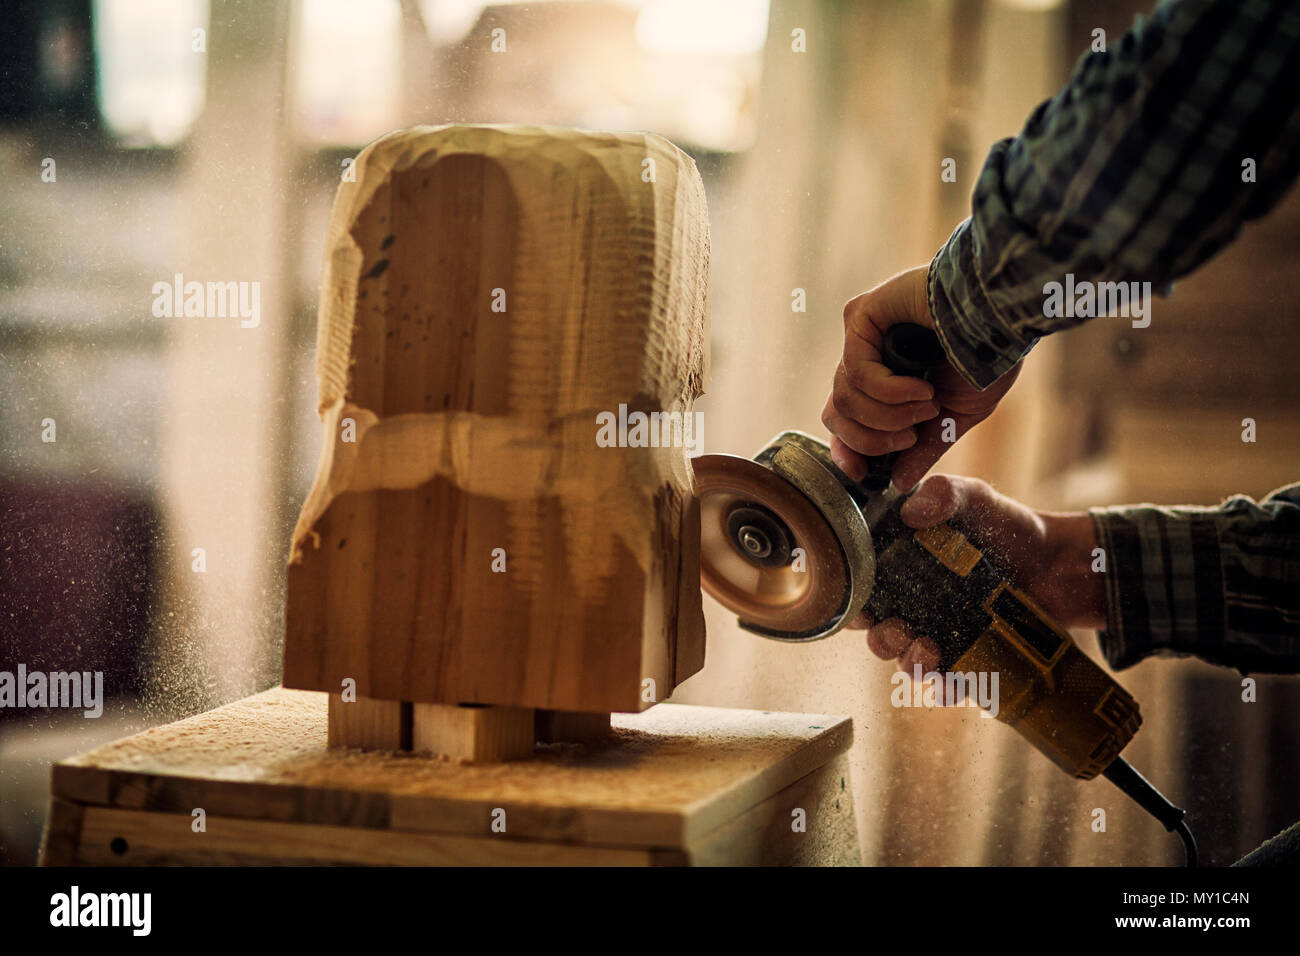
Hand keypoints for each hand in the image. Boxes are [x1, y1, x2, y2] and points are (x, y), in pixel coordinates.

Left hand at [821, 265, 1021, 490]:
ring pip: (844, 398)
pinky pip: (856, 373)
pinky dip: (889, 391)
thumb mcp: (957, 417)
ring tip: (927, 404)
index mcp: (885, 381)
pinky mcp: (860, 315)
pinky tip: (921, 387)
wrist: (1004, 316)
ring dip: (888, 415)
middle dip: (871, 440)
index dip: (847, 450)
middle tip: (910, 438)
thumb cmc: (990, 357)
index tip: (861, 474)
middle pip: (836, 414)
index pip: (844, 420)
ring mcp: (861, 336)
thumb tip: (899, 484)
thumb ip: (924, 448)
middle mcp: (867, 357)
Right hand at [854, 474, 1105, 679]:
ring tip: (929, 652)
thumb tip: (911, 510)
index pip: (862, 590)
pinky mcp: (970, 659)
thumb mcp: (974, 499)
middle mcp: (914, 607)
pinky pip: (950, 685)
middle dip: (882, 639)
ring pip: (909, 663)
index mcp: (901, 569)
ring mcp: (941, 636)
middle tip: (898, 631)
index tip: (861, 606)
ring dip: (910, 664)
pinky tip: (953, 684)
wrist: (1057, 562)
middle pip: (880, 634)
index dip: (853, 602)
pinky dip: (946, 690)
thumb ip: (945, 493)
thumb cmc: (1006, 527)